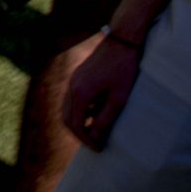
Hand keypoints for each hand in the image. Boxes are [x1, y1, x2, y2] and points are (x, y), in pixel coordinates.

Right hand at [62, 31, 140, 148]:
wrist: (122, 42)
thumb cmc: (123, 69)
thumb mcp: (119, 98)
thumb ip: (105, 118)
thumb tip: (95, 135)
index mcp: (80, 93)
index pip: (76, 125)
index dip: (86, 140)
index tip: (99, 149)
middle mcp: (72, 86)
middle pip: (66, 118)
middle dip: (79, 134)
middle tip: (95, 144)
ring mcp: (73, 80)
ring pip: (67, 109)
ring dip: (78, 123)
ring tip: (95, 132)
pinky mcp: (78, 76)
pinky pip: (73, 99)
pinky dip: (80, 111)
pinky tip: (95, 114)